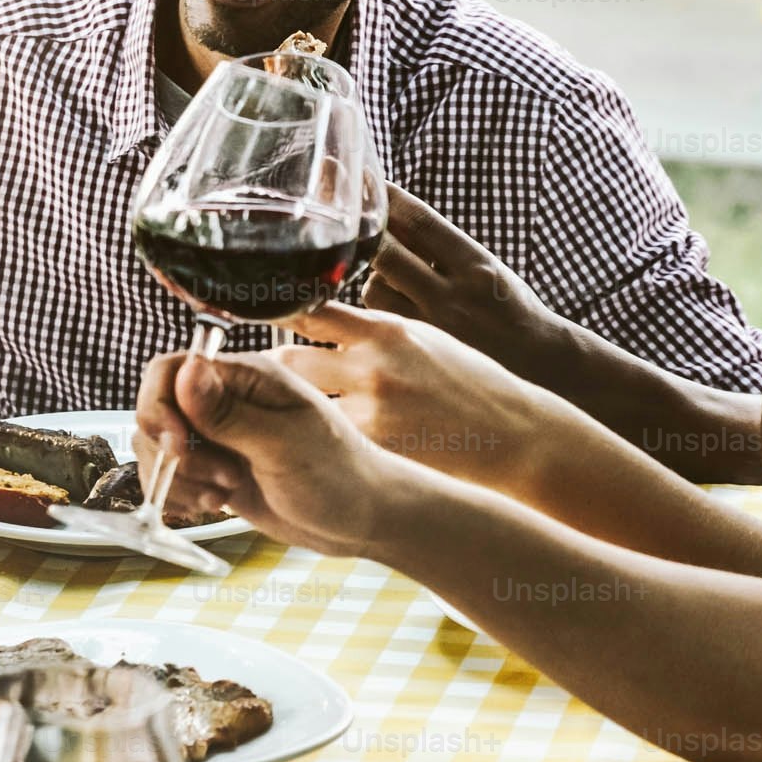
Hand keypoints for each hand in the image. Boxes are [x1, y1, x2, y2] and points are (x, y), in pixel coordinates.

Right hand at [133, 344, 436, 558]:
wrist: (364, 519)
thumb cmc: (339, 476)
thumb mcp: (283, 444)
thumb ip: (229, 412)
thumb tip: (183, 371)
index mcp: (247, 377)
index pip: (170, 370)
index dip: (160, 407)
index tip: (177, 445)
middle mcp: (228, 400)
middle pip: (158, 410)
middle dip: (171, 451)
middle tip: (217, 478)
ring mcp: (221, 437)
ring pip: (160, 447)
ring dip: (178, 478)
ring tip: (223, 494)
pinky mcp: (217, 469)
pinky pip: (175, 475)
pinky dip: (182, 494)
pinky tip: (216, 504)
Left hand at [279, 304, 564, 492]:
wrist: (513, 433)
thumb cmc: (469, 382)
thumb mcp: (424, 338)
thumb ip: (374, 330)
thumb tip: (322, 316)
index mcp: (386, 330)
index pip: (308, 311)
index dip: (273, 316)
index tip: (248, 321)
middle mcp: (374, 367)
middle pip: (289, 362)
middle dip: (271, 372)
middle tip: (252, 379)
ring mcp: (373, 412)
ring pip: (301, 406)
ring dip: (286, 409)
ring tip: (275, 413)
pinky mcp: (375, 450)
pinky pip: (325, 442)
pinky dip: (312, 442)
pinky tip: (306, 445)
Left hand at [369, 185, 571, 378]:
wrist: (535, 361)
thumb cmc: (507, 307)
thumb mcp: (485, 267)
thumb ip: (442, 247)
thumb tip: (393, 215)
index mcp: (476, 264)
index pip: (422, 222)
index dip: (390, 198)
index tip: (370, 183)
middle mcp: (454, 295)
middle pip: (387, 253)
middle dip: (367, 234)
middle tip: (354, 224)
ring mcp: (433, 326)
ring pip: (374, 289)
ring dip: (374, 275)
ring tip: (393, 278)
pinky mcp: (417, 349)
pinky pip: (379, 319)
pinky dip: (379, 306)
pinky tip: (396, 305)